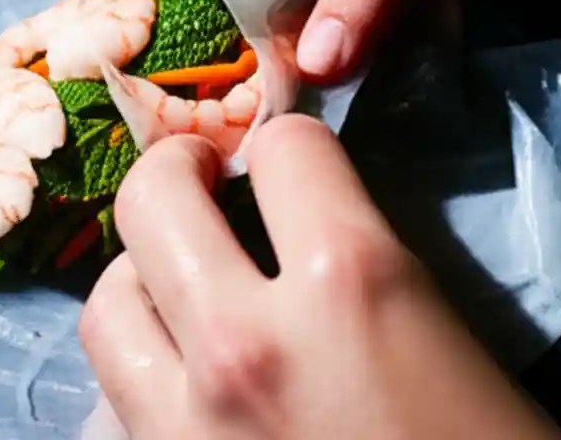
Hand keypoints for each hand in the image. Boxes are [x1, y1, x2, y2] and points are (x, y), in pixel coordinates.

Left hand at [79, 116, 560, 438]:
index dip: (295, 150)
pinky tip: (181, 379)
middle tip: (206, 182)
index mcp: (351, 285)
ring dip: (142, 278)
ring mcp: (184, 423)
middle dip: (179, 173)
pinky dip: (140, 371)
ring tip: (182, 285)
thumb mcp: (453, 348)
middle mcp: (244, 340)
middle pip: (153, 200)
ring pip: (107, 304)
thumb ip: (369, 273)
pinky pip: (113, 401)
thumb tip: (309, 234)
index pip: (286, 149)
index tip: (297, 170)